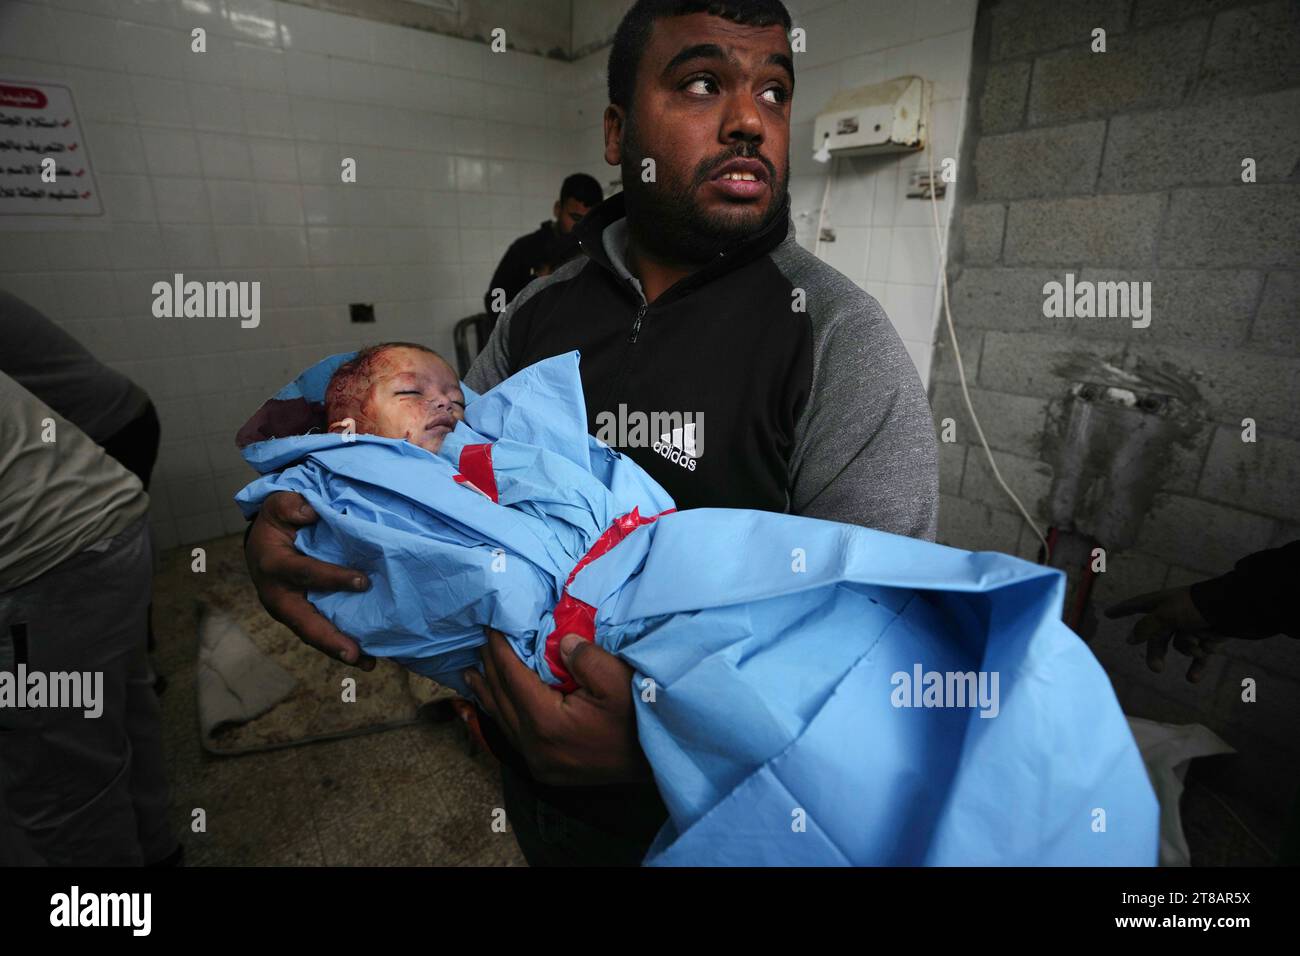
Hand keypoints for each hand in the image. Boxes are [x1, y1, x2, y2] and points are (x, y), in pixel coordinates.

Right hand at [244, 490, 374, 668]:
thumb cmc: (277, 521)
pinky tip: (367, 654)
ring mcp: (289, 610)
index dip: (333, 578)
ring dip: (339, 650)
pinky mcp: (301, 616)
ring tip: (370, 663)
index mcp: (273, 566)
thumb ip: (289, 506)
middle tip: (355, 654)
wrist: (264, 541)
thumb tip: (309, 512)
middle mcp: (278, 596)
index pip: (305, 573)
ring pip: (313, 634)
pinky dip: (340, 644)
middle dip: (330, 639)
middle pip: (304, 621)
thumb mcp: (278, 504)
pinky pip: (320, 631)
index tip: (364, 581)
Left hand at [463, 629, 650, 785]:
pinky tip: (491, 706)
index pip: (513, 678)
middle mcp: (534, 745)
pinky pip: (512, 737)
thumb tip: (562, 642)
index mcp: (546, 722)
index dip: (500, 650)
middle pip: (501, 699)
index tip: (490, 627)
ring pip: (502, 721)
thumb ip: (586, 657)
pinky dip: (499, 716)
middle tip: (478, 642)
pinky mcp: (546, 769)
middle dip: (489, 668)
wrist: (656, 762)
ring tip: (470, 674)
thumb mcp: (618, 680)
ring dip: (487, 694)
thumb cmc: (638, 718)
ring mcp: (538, 762)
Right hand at [1105, 586, 1228, 682]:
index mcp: (1162, 604)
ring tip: (1199, 647)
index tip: (1109, 614)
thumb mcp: (1166, 615)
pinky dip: (1198, 666)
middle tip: (1157, 669)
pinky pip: (1199, 656)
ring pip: (1181, 647)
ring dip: (1189, 650)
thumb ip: (1147, 627)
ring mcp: (1192, 627)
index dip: (1122, 610)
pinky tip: (1193, 679)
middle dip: (1158, 653)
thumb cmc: (1196, 607)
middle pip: (1158, 637)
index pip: (1136, 606)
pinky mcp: (1208, 638)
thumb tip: (1131, 639)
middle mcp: (1175, 615)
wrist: (1234, 608)